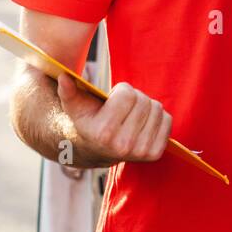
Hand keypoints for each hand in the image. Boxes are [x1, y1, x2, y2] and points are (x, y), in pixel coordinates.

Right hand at [57, 73, 171, 163]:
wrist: (95, 149)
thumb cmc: (88, 120)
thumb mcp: (75, 106)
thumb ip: (68, 91)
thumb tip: (63, 77)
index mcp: (103, 132)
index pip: (128, 94)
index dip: (121, 91)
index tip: (111, 99)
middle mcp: (122, 146)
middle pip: (144, 101)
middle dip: (134, 98)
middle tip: (123, 108)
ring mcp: (140, 152)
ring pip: (157, 109)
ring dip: (146, 107)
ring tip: (131, 115)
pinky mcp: (154, 154)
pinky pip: (167, 121)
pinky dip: (158, 117)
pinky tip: (142, 123)